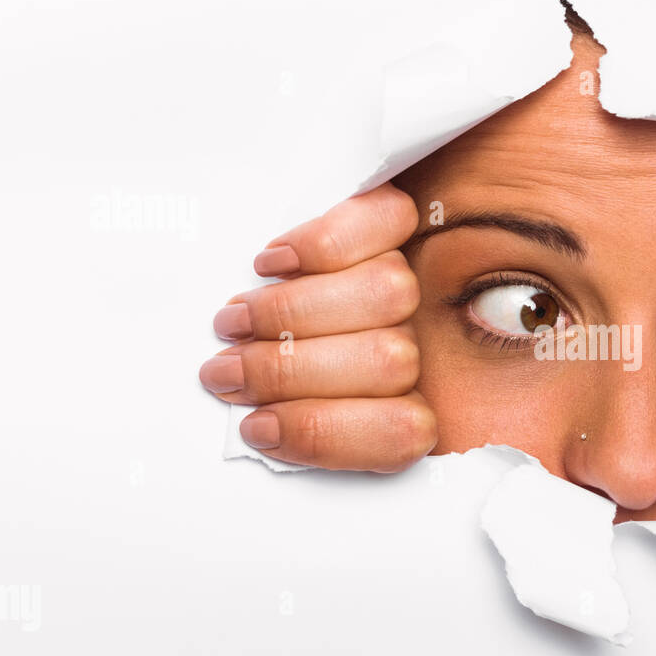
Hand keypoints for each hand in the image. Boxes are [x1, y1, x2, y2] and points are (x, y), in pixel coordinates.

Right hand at [198, 184, 436, 470]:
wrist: (291, 310)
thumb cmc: (281, 377)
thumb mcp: (279, 416)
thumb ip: (285, 424)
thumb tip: (255, 424)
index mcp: (411, 418)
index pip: (401, 436)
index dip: (320, 432)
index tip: (256, 426)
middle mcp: (428, 355)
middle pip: (384, 359)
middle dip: (285, 368)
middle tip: (227, 369)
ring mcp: (421, 292)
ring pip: (385, 292)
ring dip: (290, 310)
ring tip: (236, 321)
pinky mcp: (407, 230)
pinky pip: (391, 219)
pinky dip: (324, 240)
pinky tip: (275, 264)